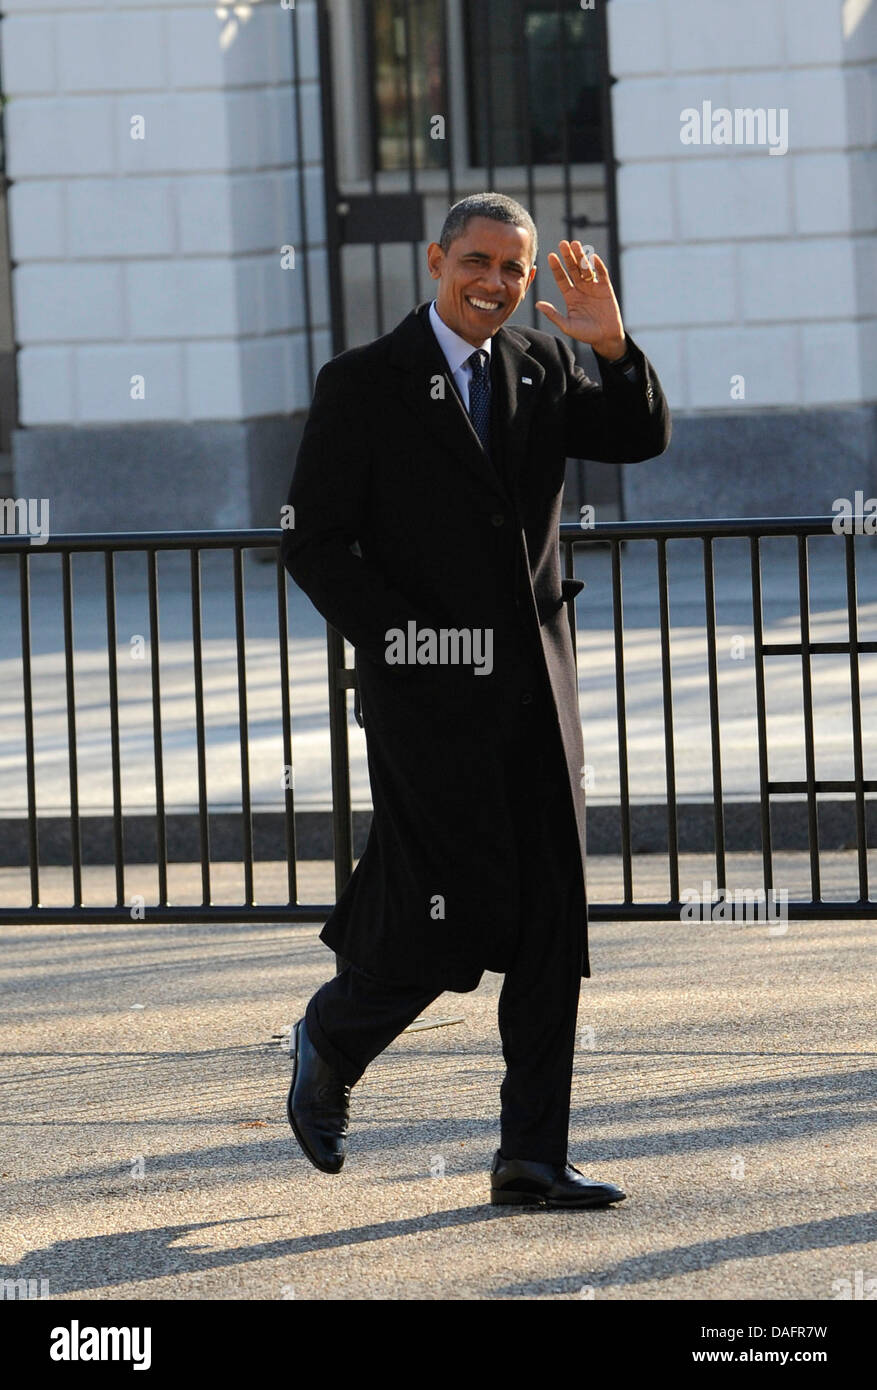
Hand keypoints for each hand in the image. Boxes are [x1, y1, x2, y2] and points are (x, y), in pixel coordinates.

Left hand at [535, 241, 626, 359]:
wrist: (606, 337)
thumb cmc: (585, 334)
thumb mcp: (567, 325)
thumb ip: (553, 314)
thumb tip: (537, 304)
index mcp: (570, 296)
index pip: (561, 278)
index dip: (556, 267)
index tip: (551, 256)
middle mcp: (580, 288)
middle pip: (573, 269)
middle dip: (568, 256)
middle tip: (563, 243)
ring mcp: (593, 287)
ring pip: (586, 268)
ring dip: (581, 257)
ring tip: (576, 244)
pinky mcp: (606, 288)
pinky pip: (602, 274)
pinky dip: (598, 266)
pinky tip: (593, 258)